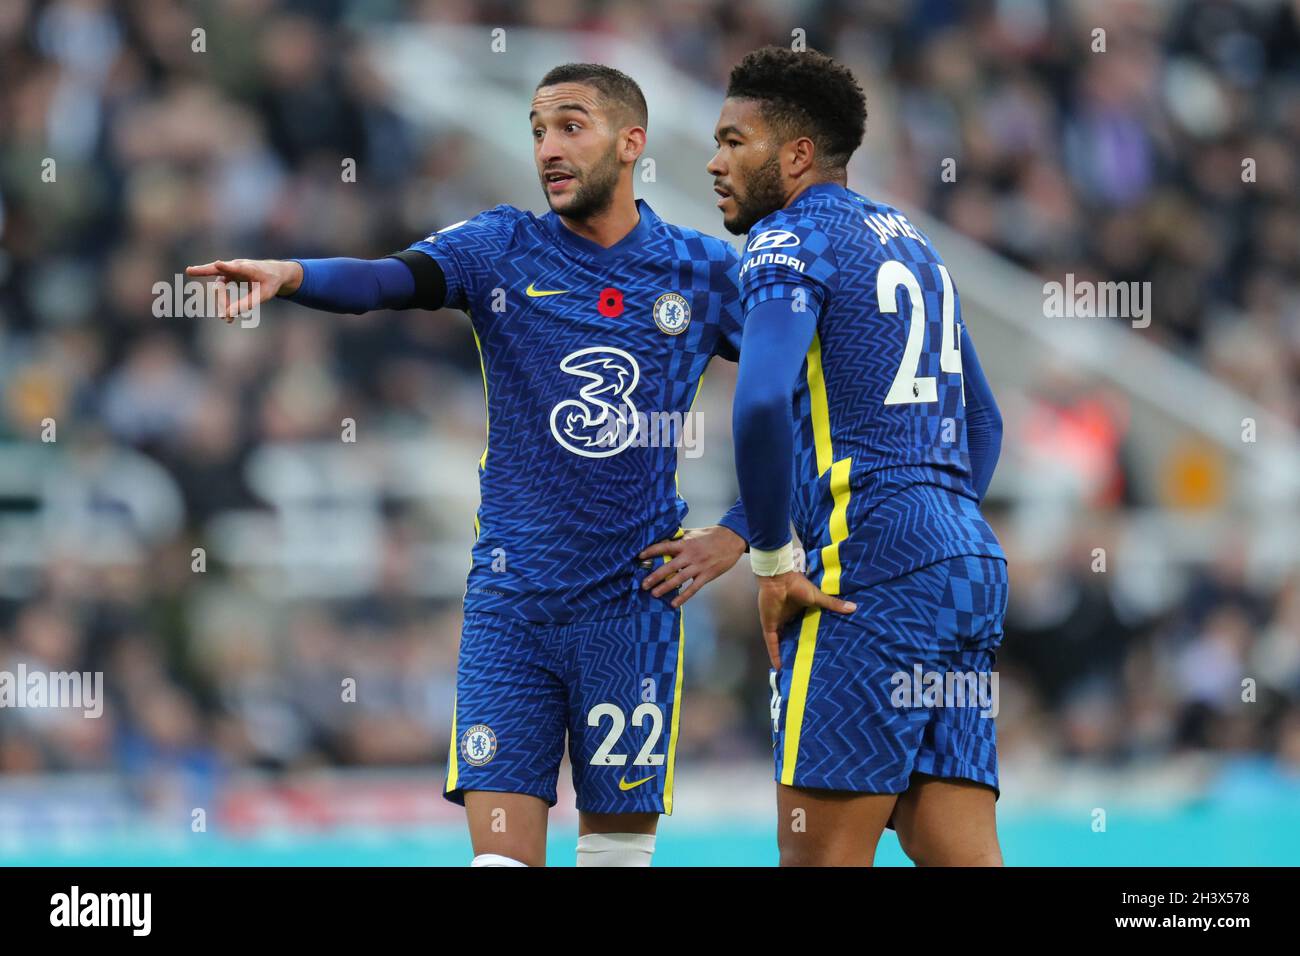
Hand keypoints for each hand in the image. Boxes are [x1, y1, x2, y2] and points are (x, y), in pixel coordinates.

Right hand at [184, 258, 303, 321]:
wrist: (274, 273)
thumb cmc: (270, 283)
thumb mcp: (263, 295)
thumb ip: (246, 303)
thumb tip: (227, 314)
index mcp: (249, 269)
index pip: (236, 268)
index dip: (226, 267)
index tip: (217, 264)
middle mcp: (237, 266)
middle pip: (216, 269)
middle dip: (202, 270)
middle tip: (188, 270)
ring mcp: (231, 271)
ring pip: (219, 286)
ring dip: (221, 302)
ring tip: (227, 320)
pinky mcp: (229, 277)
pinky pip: (221, 290)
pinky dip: (223, 302)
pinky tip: (227, 316)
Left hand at [637, 525, 746, 608]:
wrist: (732, 539)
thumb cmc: (712, 535)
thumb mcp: (694, 532)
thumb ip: (680, 537)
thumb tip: (666, 538)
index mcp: (685, 543)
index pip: (664, 547)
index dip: (651, 551)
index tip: (639, 557)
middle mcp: (690, 555)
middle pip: (668, 567)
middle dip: (654, 576)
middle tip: (643, 584)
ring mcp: (698, 566)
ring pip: (678, 579)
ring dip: (665, 587)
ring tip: (654, 594)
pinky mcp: (707, 575)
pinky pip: (693, 588)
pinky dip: (683, 597)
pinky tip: (674, 603)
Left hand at [756, 571, 855, 669]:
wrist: (779, 579)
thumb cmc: (798, 586)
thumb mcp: (818, 598)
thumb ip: (833, 604)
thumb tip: (854, 607)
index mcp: (798, 612)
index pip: (803, 628)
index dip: (808, 639)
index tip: (817, 651)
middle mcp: (787, 619)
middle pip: (791, 637)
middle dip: (796, 650)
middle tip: (805, 665)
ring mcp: (777, 623)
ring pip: (781, 643)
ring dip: (785, 654)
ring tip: (792, 671)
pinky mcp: (769, 626)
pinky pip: (772, 643)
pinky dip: (775, 654)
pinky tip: (780, 667)